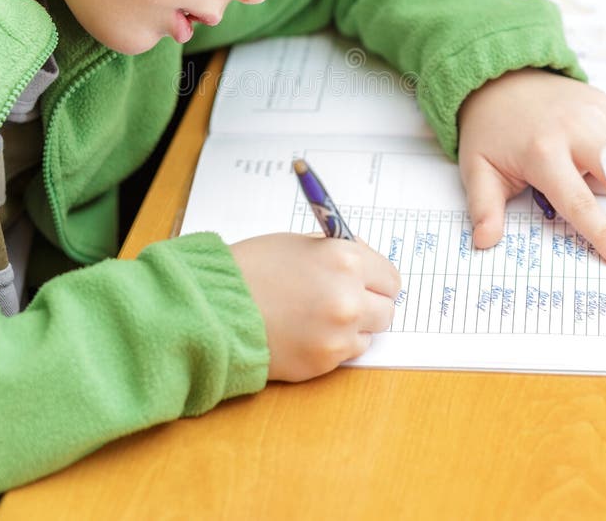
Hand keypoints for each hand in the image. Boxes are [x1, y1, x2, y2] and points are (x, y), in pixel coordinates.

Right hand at [230, 233, 400, 381]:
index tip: (367, 282)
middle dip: (369, 304)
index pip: (390, 278)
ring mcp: (339, 333)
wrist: (215, 306)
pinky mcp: (325, 361)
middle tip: (345, 300)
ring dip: (354, 326)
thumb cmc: (253, 268)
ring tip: (320, 317)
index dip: (377, 280)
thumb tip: (365, 262)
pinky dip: (335, 344)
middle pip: (387, 309)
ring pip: (370, 333)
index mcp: (346, 259)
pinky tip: (307, 332)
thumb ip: (338, 253)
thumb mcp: (300, 244)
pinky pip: (347, 353)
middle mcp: (349, 297)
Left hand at [458, 68, 605, 266]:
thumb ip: (484, 207)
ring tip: (575, 170)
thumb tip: (484, 241)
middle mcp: (575, 129)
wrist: (499, 78)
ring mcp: (595, 113)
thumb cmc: (489, 128)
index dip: (601, 232)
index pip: (578, 202)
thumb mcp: (477, 167)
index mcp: (542, 151)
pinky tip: (581, 149)